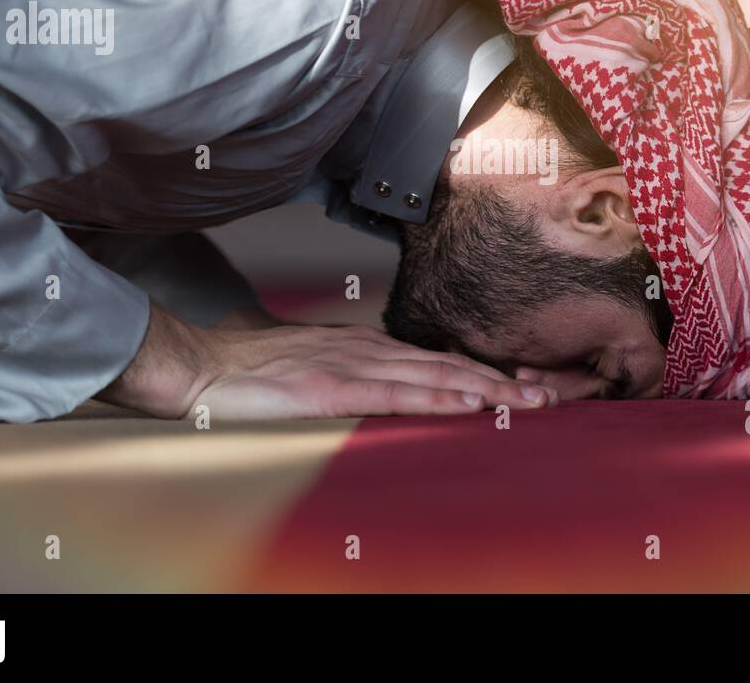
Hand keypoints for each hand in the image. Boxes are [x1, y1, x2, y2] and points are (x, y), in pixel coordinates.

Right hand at [192, 324, 557, 418]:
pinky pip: (392, 393)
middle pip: (449, 364)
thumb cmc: (253, 373)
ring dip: (483, 388)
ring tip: (526, 401)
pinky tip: (464, 402)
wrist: (201, 367)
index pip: (439, 359)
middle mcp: (368, 350)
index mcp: (367, 347)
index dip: (484, 371)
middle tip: (548, 395)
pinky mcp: (330, 388)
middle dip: (501, 380)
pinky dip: (435, 396)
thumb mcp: (317, 369)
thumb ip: (356, 376)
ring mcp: (350, 366)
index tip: (524, 385)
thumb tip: (393, 390)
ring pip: (432, 375)